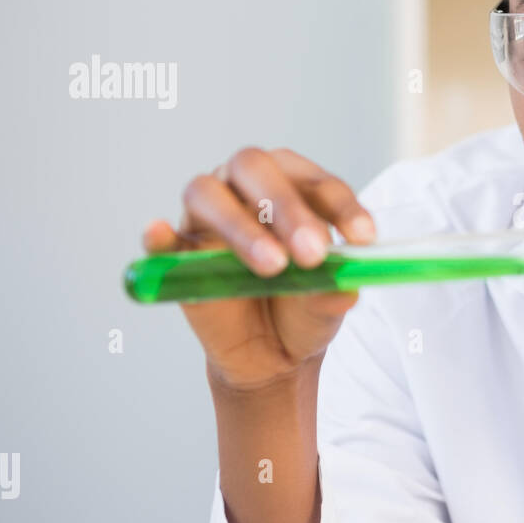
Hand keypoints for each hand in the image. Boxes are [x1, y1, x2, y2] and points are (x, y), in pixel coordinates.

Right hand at [141, 147, 375, 392]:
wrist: (273, 352)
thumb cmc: (305, 307)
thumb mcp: (328, 303)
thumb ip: (333, 290)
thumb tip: (342, 287)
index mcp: (293, 184)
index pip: (315, 181)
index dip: (341, 206)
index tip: (364, 239)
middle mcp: (244, 186)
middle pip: (255, 170)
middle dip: (288, 209)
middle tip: (312, 254)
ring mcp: (205, 216)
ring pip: (207, 194)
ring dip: (241, 227)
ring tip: (273, 266)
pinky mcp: (175, 254)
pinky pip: (161, 239)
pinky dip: (160, 236)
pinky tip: (161, 235)